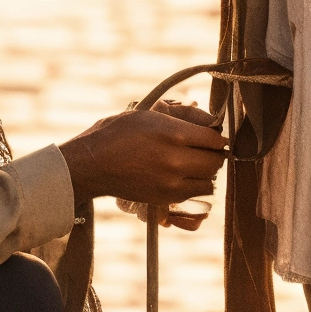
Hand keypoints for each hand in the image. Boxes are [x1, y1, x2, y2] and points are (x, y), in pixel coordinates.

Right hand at [60, 101, 226, 222]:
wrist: (93, 163)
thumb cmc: (119, 132)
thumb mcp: (151, 113)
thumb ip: (184, 117)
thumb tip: (212, 122)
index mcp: (173, 133)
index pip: (215, 139)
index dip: (217, 136)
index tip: (213, 135)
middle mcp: (176, 160)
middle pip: (216, 161)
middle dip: (213, 154)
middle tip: (204, 149)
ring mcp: (171, 182)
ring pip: (210, 180)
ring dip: (205, 172)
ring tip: (192, 163)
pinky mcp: (165, 198)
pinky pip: (195, 193)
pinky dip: (194, 185)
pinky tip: (181, 175)